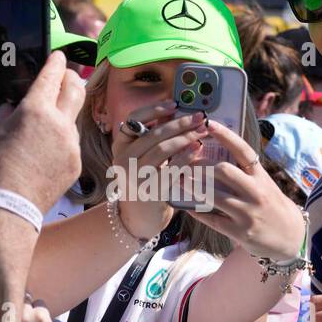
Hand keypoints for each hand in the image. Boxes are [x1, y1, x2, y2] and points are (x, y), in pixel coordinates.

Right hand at [0, 51, 84, 212]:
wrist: (7, 209)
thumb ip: (3, 112)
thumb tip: (11, 106)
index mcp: (35, 110)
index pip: (51, 76)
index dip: (54, 62)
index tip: (56, 55)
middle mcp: (60, 124)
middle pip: (75, 89)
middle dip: (69, 77)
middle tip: (64, 74)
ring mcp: (72, 146)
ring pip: (74, 118)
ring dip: (65, 111)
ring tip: (53, 113)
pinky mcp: (76, 164)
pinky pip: (72, 143)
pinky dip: (62, 137)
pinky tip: (48, 145)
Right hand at [109, 100, 202, 238]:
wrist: (138, 216)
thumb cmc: (144, 180)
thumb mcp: (140, 157)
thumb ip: (152, 137)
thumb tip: (178, 113)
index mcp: (119, 146)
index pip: (134, 119)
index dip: (155, 109)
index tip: (175, 104)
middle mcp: (123, 160)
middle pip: (153, 134)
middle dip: (180, 123)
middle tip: (199, 117)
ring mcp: (135, 176)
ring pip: (162, 149)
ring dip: (186, 137)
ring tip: (202, 131)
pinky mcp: (150, 190)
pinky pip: (171, 169)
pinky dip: (186, 157)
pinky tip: (198, 149)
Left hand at [187, 118, 305, 260]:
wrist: (290, 236)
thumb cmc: (272, 206)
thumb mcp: (264, 185)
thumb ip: (245, 173)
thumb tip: (216, 156)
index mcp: (261, 177)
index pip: (243, 151)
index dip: (226, 136)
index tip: (209, 124)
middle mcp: (256, 192)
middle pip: (224, 170)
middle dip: (202, 165)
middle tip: (187, 162)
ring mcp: (248, 213)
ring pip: (214, 196)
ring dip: (194, 187)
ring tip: (181, 181)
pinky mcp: (240, 232)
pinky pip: (212, 220)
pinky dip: (198, 212)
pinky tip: (187, 207)